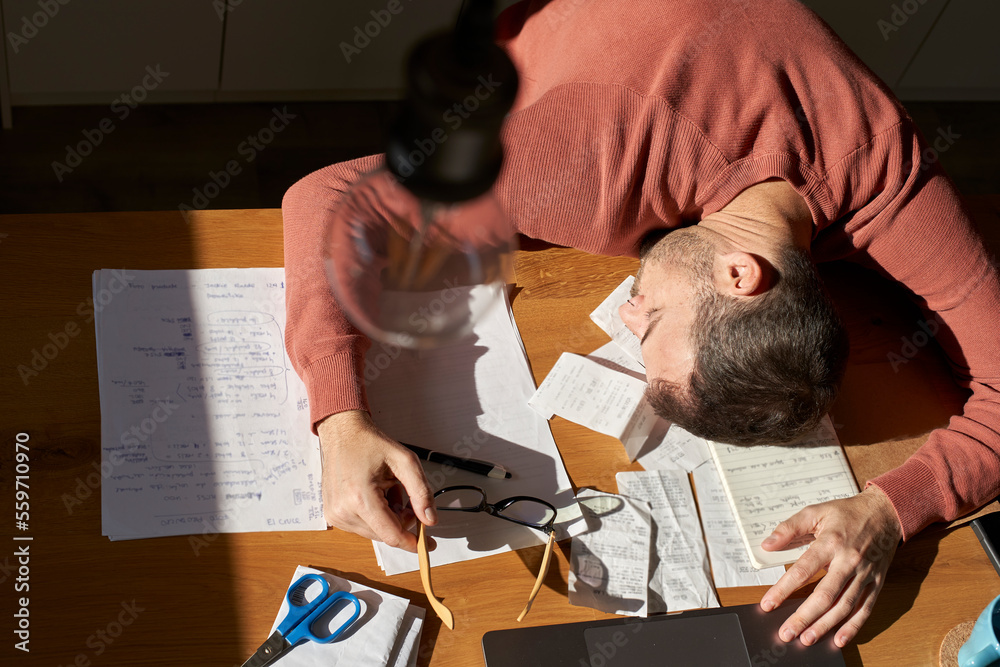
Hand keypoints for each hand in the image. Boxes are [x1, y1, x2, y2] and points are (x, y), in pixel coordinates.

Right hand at [317, 410, 435, 551]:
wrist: (342, 434)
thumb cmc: (370, 444)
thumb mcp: (405, 461)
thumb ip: (421, 492)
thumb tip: (430, 519)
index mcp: (360, 497)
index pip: (391, 534)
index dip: (413, 542)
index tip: (429, 544)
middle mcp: (344, 510)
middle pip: (385, 534)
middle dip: (402, 520)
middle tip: (404, 494)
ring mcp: (335, 515)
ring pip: (375, 532)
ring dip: (388, 517)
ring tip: (386, 489)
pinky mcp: (332, 515)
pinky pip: (362, 527)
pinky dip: (375, 515)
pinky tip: (375, 494)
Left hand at [759, 486, 901, 647]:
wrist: (885, 513)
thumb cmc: (847, 513)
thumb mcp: (815, 512)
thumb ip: (788, 528)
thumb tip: (767, 545)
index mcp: (830, 543)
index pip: (803, 570)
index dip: (783, 589)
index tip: (768, 604)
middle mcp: (849, 561)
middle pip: (824, 595)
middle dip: (804, 617)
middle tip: (787, 633)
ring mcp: (865, 574)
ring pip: (844, 606)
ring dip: (825, 625)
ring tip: (807, 639)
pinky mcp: (877, 583)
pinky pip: (865, 609)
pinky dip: (853, 627)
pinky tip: (839, 639)